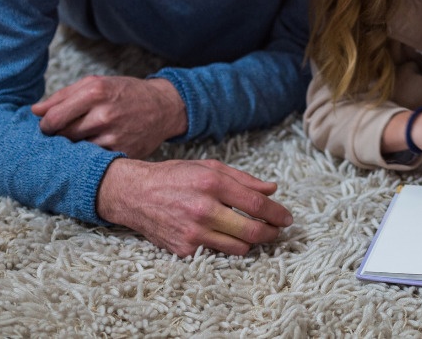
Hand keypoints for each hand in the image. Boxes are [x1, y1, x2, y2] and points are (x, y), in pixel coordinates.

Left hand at [32, 76, 186, 158]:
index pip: (53, 118)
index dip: (45, 125)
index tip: (48, 126)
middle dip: (59, 136)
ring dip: (75, 146)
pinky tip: (96, 146)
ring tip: (84, 138)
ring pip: (77, 149)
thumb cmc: (126, 93)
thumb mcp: (97, 83)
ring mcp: (114, 135)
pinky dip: (91, 154)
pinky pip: (94, 158)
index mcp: (95, 92)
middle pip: (63, 135)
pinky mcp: (122, 151)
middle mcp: (104, 114)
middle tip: (66, 132)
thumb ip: (63, 96)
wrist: (164, 107)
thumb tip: (34, 111)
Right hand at [97, 158, 292, 256]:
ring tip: (254, 233)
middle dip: (272, 233)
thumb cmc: (175, 177)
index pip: (257, 206)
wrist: (133, 194)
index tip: (288, 218)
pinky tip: (225, 236)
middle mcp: (203, 210)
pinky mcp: (183, 249)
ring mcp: (192, 233)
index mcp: (212, 184)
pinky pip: (216, 253)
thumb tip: (272, 190)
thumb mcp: (209, 168)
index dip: (278, 214)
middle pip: (252, 231)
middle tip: (278, 231)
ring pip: (238, 248)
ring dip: (252, 243)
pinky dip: (225, 246)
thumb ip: (244, 180)